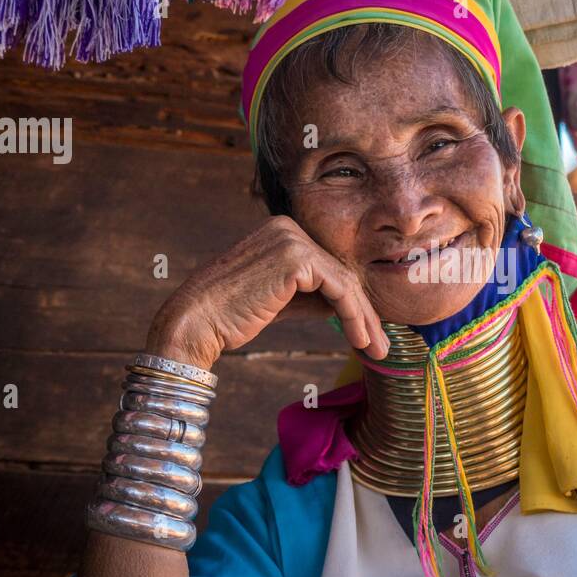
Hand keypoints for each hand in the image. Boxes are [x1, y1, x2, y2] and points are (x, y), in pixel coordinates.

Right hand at [145, 216, 389, 369]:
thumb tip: (346, 307)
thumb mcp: (280, 301)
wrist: (196, 322)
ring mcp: (292, 239)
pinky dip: (354, 316)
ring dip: (364, 319)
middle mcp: (287, 227)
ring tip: (375, 349)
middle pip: (340, 273)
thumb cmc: (230, 315)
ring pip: (345, 282)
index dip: (352, 302)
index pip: (328, 267)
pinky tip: (360, 339)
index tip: (368, 331)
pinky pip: (339, 289)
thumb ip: (311, 296)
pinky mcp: (296, 258)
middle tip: (380, 346)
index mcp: (281, 231)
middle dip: (364, 312)